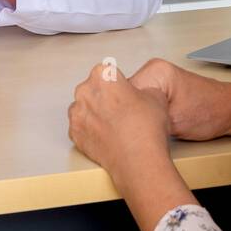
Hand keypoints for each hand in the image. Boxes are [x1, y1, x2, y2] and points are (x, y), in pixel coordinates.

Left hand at [68, 62, 171, 181]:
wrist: (138, 160)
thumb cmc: (145, 129)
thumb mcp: (156, 96)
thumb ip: (144, 89)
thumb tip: (144, 94)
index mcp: (103, 76)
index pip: (107, 71)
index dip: (119, 83)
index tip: (125, 92)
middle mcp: (85, 91)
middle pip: (93, 88)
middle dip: (105, 97)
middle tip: (122, 110)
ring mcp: (77, 113)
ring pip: (85, 107)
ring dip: (96, 113)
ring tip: (115, 125)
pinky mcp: (74, 134)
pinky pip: (81, 126)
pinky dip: (91, 130)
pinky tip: (107, 136)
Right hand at [129, 58, 230, 140]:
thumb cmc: (212, 112)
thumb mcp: (173, 121)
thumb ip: (146, 119)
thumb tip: (123, 125)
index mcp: (155, 70)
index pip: (122, 94)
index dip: (123, 115)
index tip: (128, 129)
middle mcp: (154, 71)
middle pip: (126, 97)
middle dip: (130, 116)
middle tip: (140, 131)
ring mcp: (157, 80)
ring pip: (134, 103)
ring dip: (138, 117)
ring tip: (150, 128)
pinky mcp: (161, 90)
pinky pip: (144, 104)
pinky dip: (146, 116)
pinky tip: (153, 126)